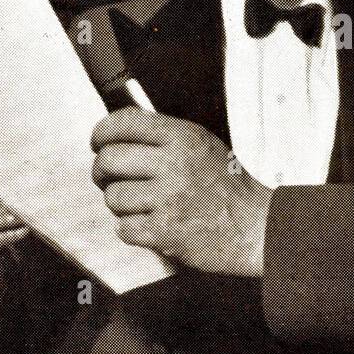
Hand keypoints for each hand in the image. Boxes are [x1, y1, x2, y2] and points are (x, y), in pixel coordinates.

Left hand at [92, 109, 272, 278]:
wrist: (255, 227)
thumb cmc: (230, 187)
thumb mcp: (204, 145)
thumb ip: (166, 136)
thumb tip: (119, 132)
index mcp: (184, 137)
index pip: (122, 123)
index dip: (101, 133)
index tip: (99, 143)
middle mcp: (174, 164)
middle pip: (108, 160)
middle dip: (102, 172)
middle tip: (109, 178)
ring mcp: (168, 198)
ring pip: (113, 197)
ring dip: (121, 204)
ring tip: (141, 206)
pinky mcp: (164, 231)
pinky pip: (123, 228)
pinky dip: (132, 230)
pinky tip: (149, 225)